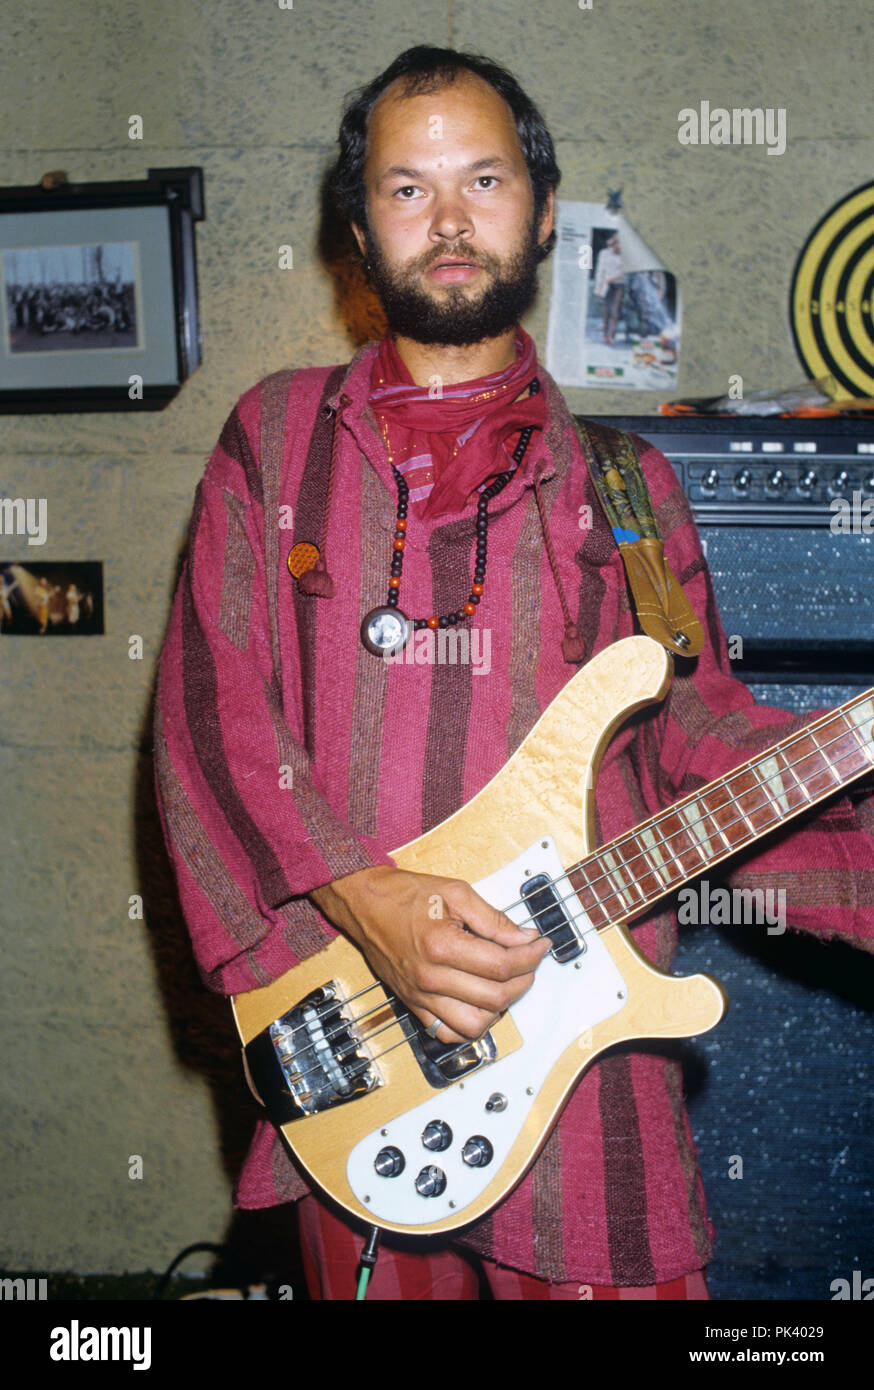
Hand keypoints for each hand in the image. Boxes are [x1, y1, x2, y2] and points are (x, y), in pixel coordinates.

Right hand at [310, 865, 550, 1043]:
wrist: (364, 904)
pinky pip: (448, 1033)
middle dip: (523, 979)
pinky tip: (479, 1002)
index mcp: (442, 945)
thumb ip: (493, 919)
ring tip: (506, 983)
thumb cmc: (404, 895)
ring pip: (475, 1024)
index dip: (530, 957)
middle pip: (495, 997)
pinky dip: (470, 1025)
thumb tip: (524, 938)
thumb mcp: (455, 892)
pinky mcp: (413, 1005)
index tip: (540, 945)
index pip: (501, 966)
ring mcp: (420, 996)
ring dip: (500, 1007)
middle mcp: (430, 977)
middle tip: (529, 960)